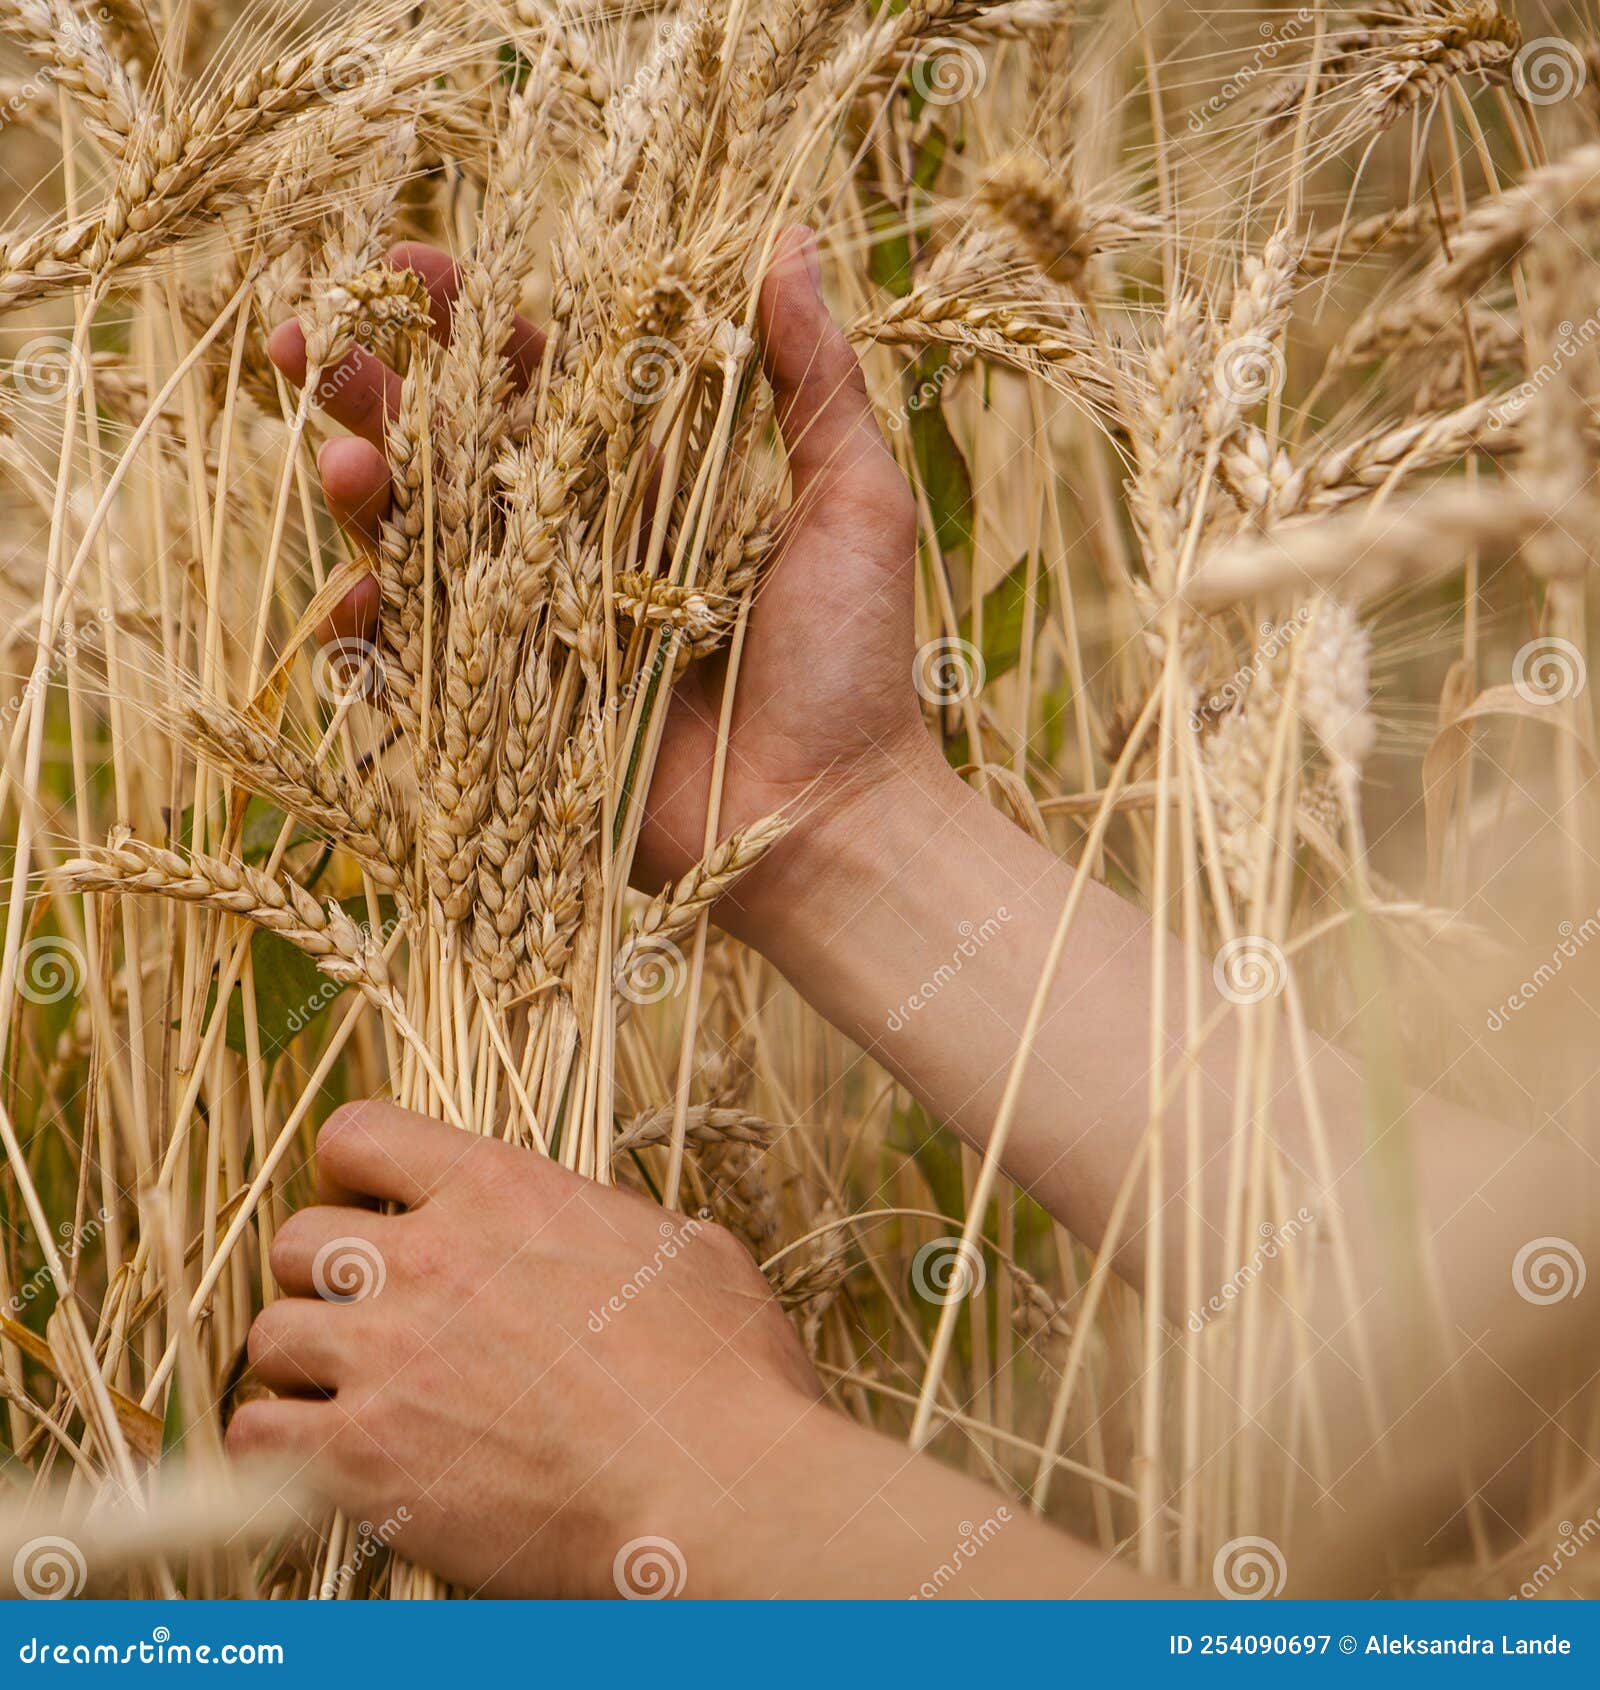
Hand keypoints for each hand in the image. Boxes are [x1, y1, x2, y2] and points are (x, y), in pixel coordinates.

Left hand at [225, 1102, 821, 1597]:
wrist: (711, 1487)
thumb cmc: (723, 1373)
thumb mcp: (690, 1253)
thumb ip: (618, 1227)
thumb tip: (613, 1236)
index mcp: (501, 1190)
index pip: (360, 1134)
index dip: (353, 1172)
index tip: (371, 1208)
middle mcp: (427, 1259)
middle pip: (299, 1238)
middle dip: (322, 1276)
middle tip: (366, 1315)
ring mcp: (387, 1357)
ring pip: (270, 1334)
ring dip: (303, 1363)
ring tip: (347, 1394)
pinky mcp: (363, 1458)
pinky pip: (258, 1435)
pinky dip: (279, 1447)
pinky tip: (325, 1460)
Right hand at [268, 229, 937, 943]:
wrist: (833, 817)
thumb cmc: (855, 664)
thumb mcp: (851, 506)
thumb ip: (813, 380)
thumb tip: (788, 233)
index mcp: (641, 483)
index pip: (536, 380)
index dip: (467, 320)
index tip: (411, 265)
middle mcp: (572, 548)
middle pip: (450, 450)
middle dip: (375, 389)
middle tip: (317, 342)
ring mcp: (532, 631)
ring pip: (418, 545)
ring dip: (364, 496)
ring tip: (346, 461)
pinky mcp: (510, 718)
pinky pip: (416, 668)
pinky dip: (374, 636)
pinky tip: (357, 603)